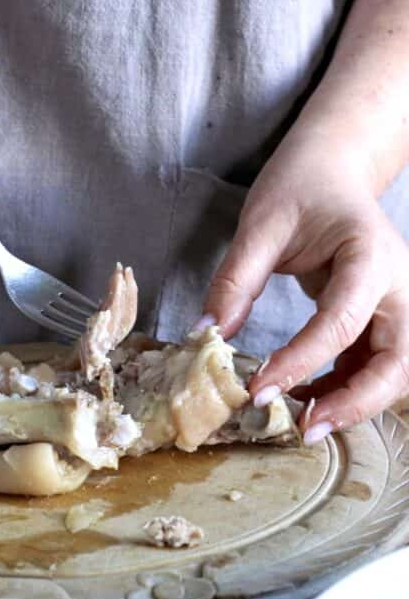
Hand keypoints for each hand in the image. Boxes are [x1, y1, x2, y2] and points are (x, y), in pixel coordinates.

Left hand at [199, 129, 408, 442]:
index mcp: (370, 256)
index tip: (257, 389)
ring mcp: (395, 304)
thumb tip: (208, 334)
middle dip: (356, 402)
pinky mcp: (380, 317)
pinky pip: (372, 364)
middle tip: (304, 427)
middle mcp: (399, 286)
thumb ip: (236, 280)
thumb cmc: (299, 188)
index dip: (300, 361)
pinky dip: (344, 388)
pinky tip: (304, 396)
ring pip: (394, 371)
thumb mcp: (260, 225)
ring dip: (353, 402)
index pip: (342, 322)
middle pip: (399, 361)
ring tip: (299, 419)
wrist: (332, 171)